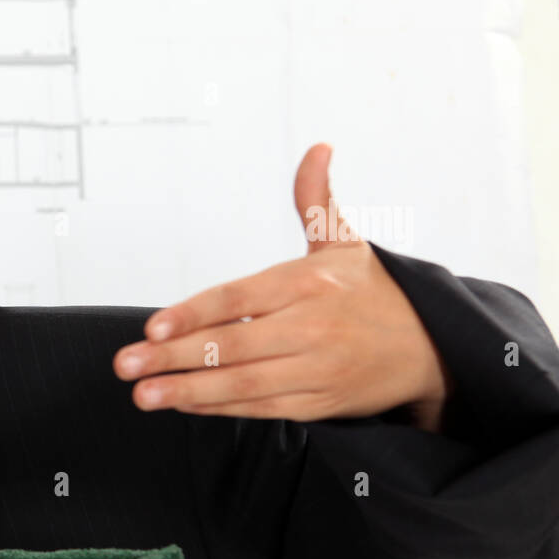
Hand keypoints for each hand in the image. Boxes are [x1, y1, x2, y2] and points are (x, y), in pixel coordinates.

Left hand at [113, 144, 452, 431]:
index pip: (239, 299)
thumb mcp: (345, 243)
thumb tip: (317, 150)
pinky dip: (219, 407)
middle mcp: (311, 327)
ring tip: (143, 394)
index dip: (193, 314)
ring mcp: (314, 369)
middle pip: (231, 344)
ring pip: (242, 383)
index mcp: (310, 283)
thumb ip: (315, 201)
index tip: (153, 327)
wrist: (431, 349)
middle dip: (173, 357)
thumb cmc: (373, 294)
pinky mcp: (317, 403)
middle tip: (126, 364)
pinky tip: (182, 404)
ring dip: (187, 391)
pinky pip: (260, 408)